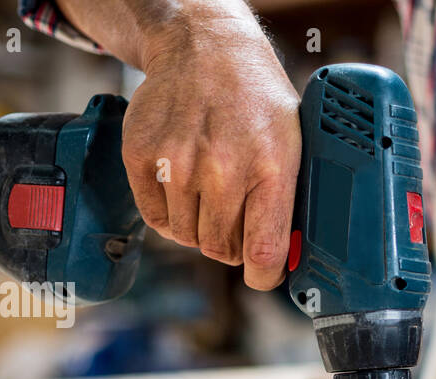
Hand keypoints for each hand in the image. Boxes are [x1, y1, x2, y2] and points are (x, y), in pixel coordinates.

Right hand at [122, 8, 300, 288]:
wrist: (203, 46)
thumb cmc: (254, 99)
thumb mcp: (293, 142)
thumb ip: (289, 201)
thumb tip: (288, 258)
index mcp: (271, 166)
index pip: (263, 250)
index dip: (264, 276)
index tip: (262, 276)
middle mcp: (222, 167)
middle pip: (219, 249)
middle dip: (230, 245)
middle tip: (235, 221)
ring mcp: (178, 162)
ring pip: (186, 237)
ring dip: (198, 227)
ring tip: (209, 194)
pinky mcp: (141, 155)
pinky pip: (155, 218)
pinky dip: (170, 215)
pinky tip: (184, 189)